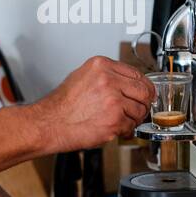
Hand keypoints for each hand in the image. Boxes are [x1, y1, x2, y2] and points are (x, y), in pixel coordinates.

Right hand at [32, 55, 153, 152]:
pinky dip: (125, 130)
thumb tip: (128, 84)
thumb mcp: (82, 76)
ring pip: (140, 110)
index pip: (136, 73)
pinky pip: (131, 126)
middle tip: (140, 109)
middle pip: (144, 91)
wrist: (49, 123)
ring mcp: (113, 101)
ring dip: (134, 118)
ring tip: (122, 120)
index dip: (144, 86)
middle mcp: (109, 80)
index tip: (146, 92)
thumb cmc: (62, 105)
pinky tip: (115, 129)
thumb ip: (107, 76)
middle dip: (144, 102)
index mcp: (101, 66)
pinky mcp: (114, 120)